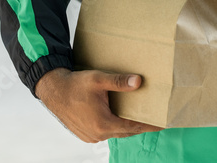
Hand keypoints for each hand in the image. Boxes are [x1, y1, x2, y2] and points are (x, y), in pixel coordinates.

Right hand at [35, 67, 163, 142]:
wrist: (54, 90)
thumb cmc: (75, 84)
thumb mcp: (98, 79)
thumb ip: (118, 81)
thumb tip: (138, 81)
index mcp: (103, 124)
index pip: (134, 127)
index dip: (149, 125)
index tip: (163, 124)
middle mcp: (98, 134)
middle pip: (126, 131)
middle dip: (140, 126)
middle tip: (154, 119)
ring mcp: (91, 136)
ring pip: (116, 133)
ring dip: (126, 126)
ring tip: (139, 117)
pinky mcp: (86, 135)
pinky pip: (106, 133)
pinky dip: (114, 127)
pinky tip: (119, 117)